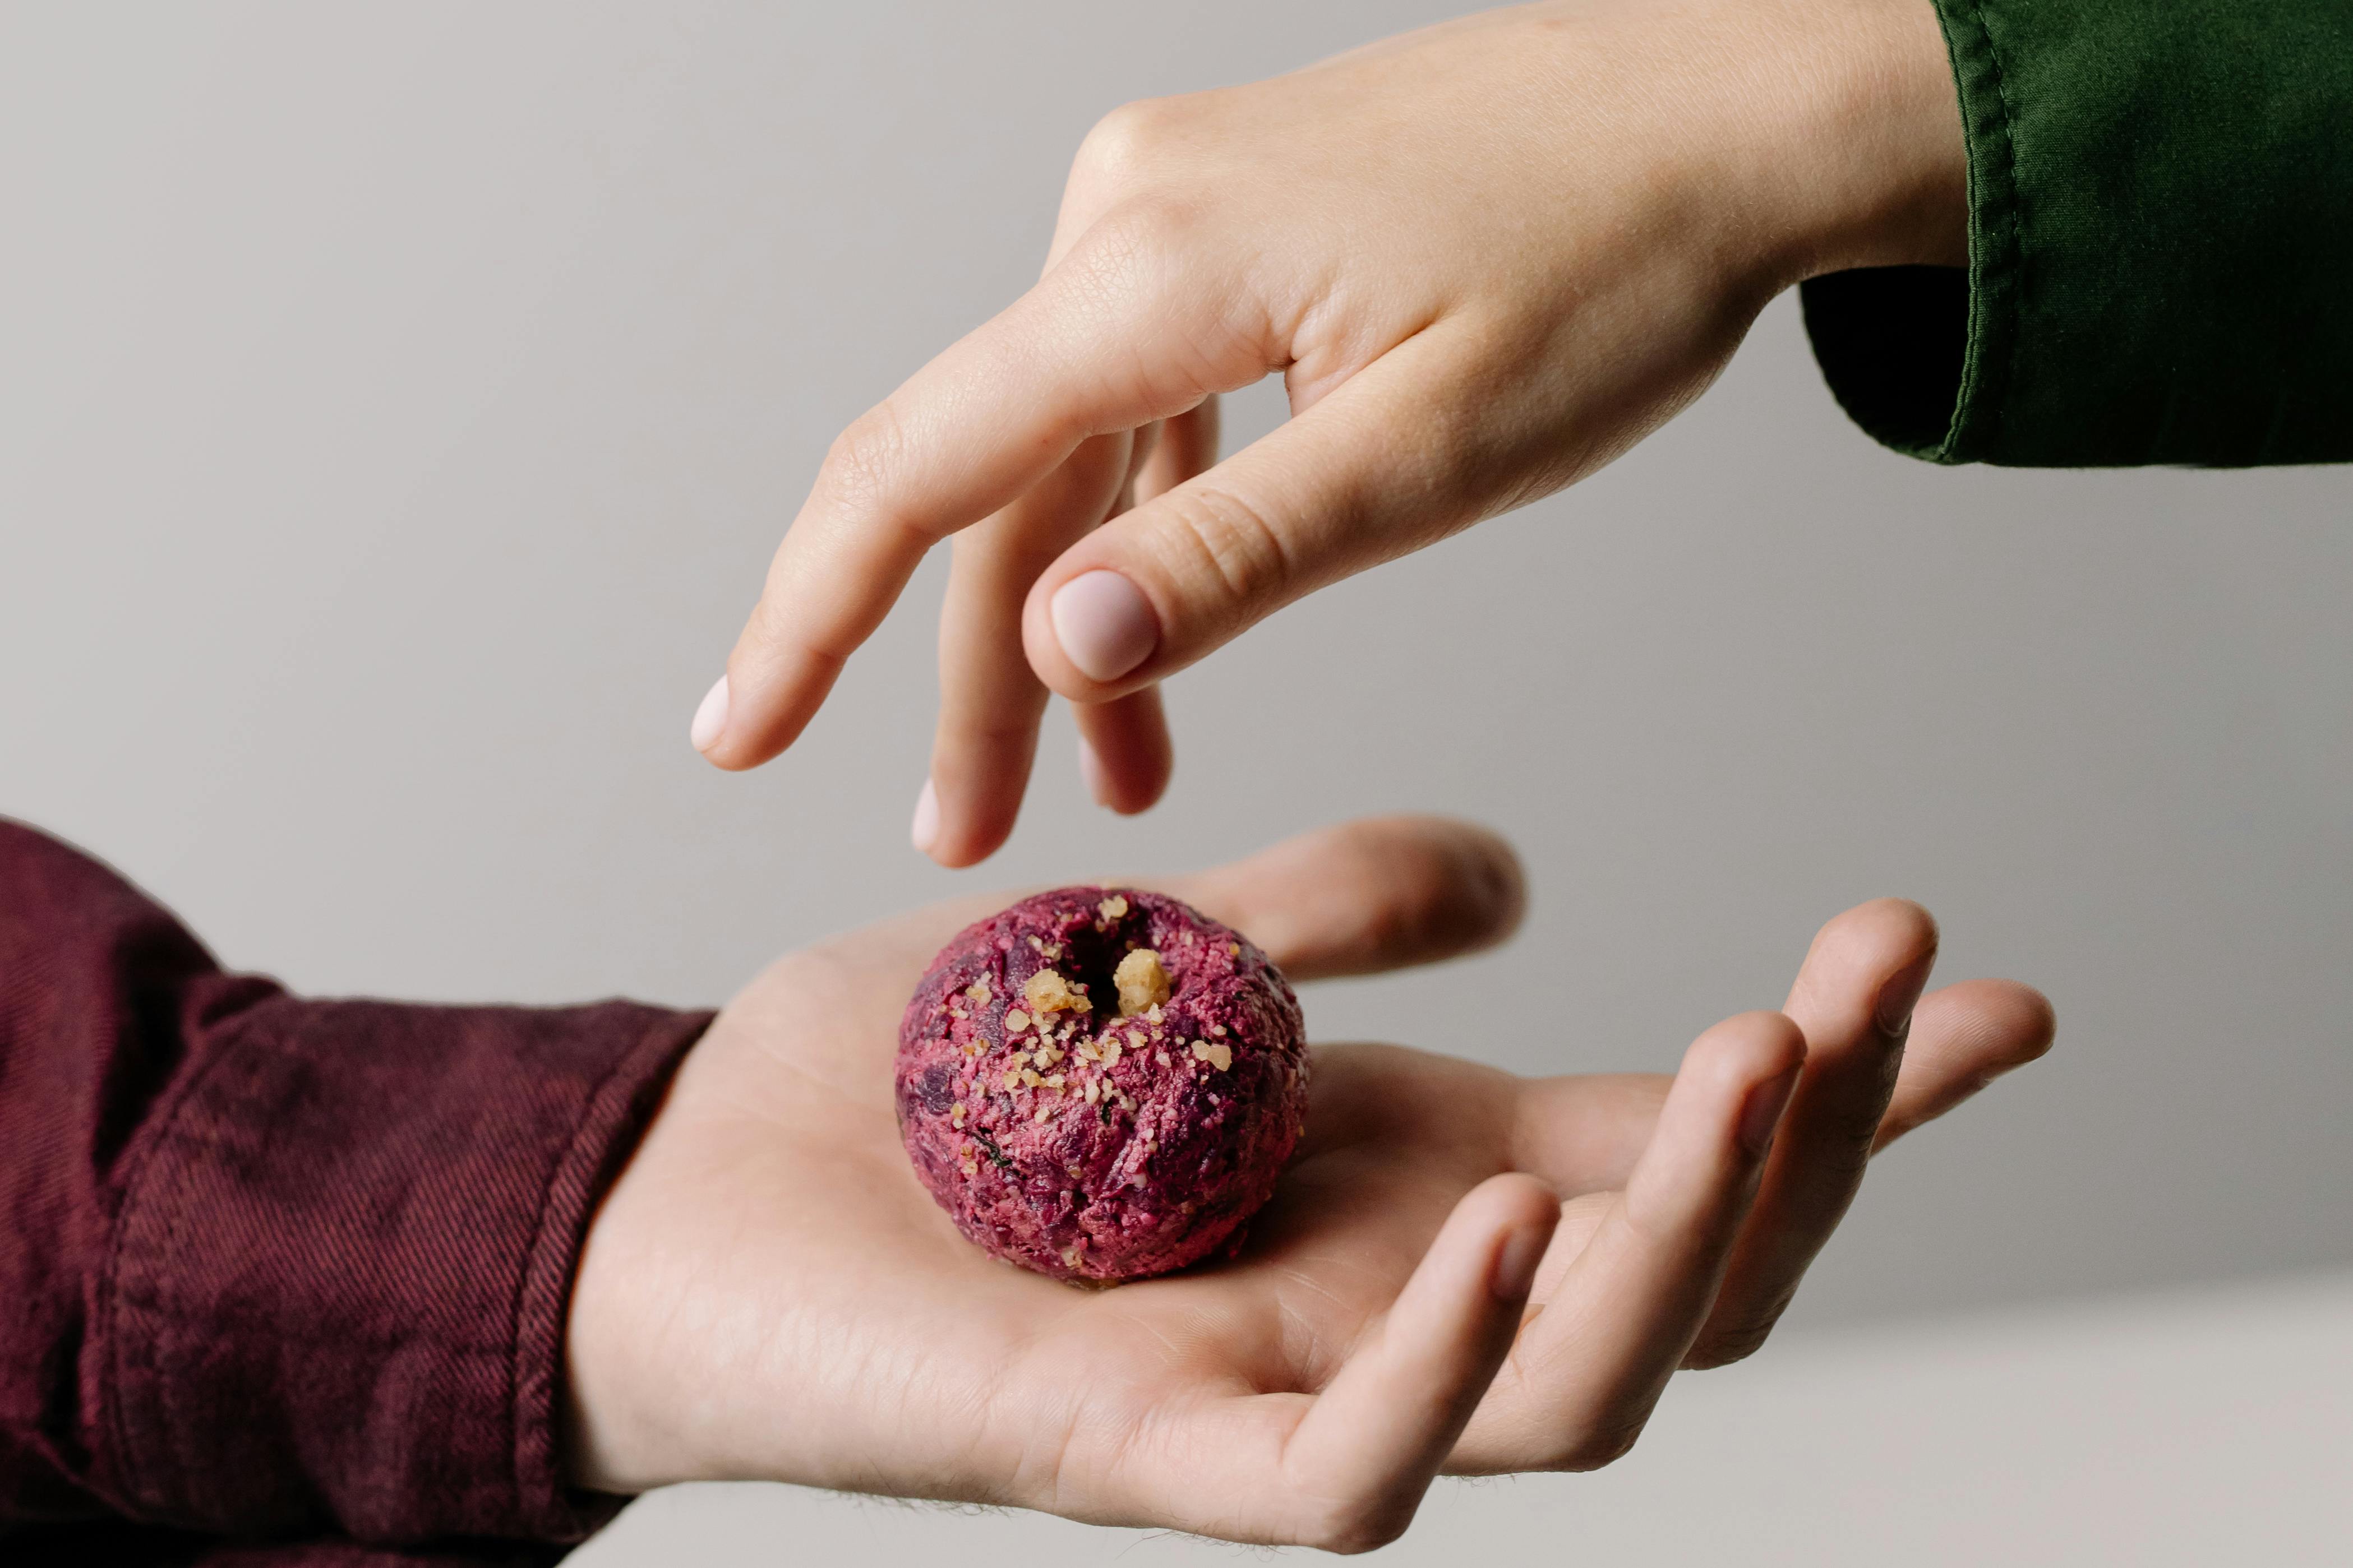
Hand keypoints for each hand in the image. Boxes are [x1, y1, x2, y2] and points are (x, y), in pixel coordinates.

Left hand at [563, 817, 2050, 1550]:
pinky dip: (1454, 1355)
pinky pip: (1357, 1475)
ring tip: (1753, 1060)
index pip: (1662, 1150)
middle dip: (1809, 1144)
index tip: (1981, 981)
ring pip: (1568, 1392)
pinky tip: (1519, 1213)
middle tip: (1881, 974)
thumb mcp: (1168, 946)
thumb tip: (1519, 878)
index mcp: (1397, 1185)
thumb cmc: (918, 1082)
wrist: (692, 1185)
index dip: (1839, 1088)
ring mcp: (1282, 1397)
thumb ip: (1333, 915)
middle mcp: (1379, 1306)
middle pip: (1673, 1285)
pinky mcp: (1152, 1464)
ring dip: (1686, 1234)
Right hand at [688, 0, 1968, 863]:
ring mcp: (1173, 208)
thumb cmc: (1620, 267)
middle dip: (978, 675)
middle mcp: (1128, 213)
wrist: (1736, 106)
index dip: (811, 617)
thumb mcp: (1434, 448)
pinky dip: (1145, 533)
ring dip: (1076, 622)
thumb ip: (1232, 551)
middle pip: (993, 481)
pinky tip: (1164, 645)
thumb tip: (1054, 647)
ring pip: (1069, 455)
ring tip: (1110, 798)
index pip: (921, 466)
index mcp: (1158, 264)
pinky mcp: (1229, 226)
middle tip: (966, 843)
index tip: (734, 735)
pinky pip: (1140, 403)